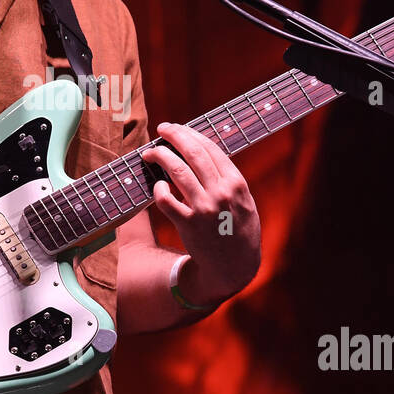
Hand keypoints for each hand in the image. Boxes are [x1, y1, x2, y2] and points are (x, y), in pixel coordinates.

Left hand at [140, 122, 260, 305]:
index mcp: (236, 183)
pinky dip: (158, 189)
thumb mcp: (243, 200)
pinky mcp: (188, 225)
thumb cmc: (237, 228)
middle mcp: (221, 193)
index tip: (176, 128)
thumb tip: (199, 150)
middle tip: (161, 129)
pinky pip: (165, 200)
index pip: (209, 147)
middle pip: (192, 153)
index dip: (189, 133)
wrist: (234, 265)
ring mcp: (204, 209)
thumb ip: (226, 177)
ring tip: (150, 154)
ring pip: (175, 171)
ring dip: (159, 156)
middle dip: (173, 135)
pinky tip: (157, 186)